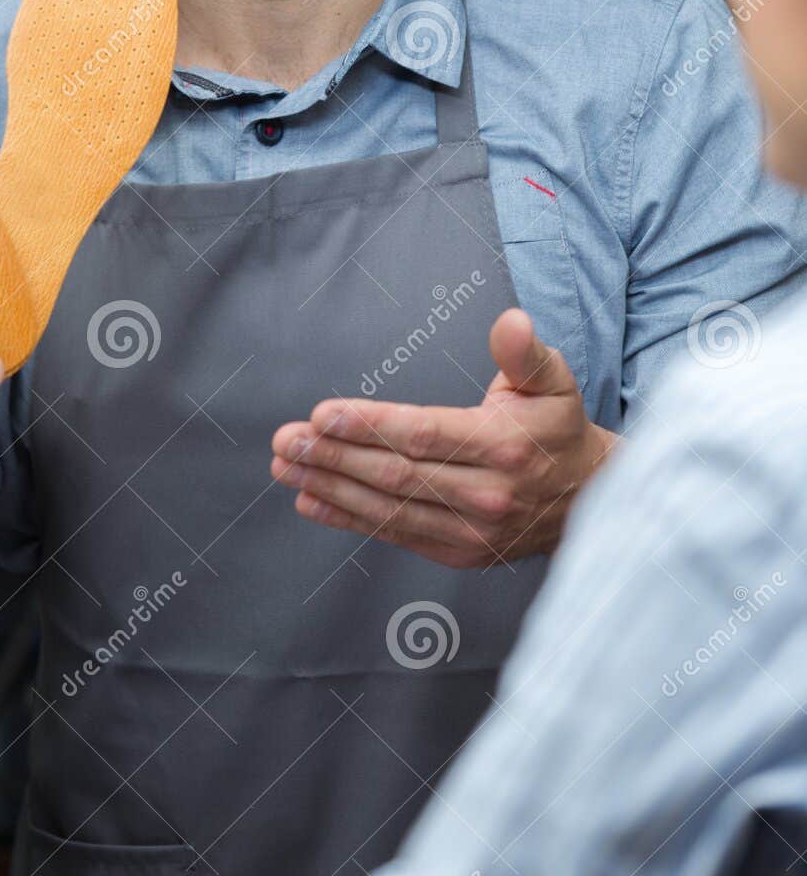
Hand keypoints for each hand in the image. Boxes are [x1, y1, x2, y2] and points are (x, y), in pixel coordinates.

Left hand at [270, 308, 616, 567]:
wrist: (590, 497)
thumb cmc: (557, 427)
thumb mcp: (554, 380)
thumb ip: (526, 353)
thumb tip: (512, 322)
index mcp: (503, 445)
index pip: (423, 435)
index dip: (369, 425)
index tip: (321, 413)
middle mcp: (486, 493)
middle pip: (396, 474)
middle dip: (333, 455)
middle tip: (285, 440)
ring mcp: (471, 531)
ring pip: (388, 508)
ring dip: (329, 487)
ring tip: (285, 465)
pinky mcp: (459, 553)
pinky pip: (395, 534)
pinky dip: (347, 518)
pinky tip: (310, 499)